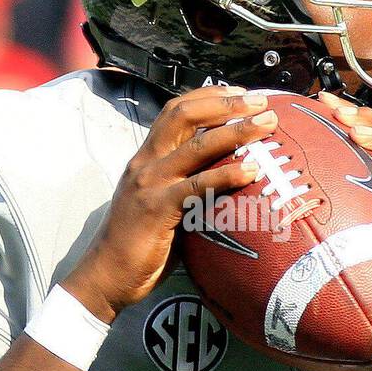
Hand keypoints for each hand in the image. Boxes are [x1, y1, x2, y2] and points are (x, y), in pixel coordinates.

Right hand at [64, 85, 277, 322]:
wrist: (106, 277)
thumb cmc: (140, 246)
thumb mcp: (162, 205)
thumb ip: (186, 187)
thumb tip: (228, 182)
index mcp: (146, 158)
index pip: (175, 111)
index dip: (209, 96)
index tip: (241, 93)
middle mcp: (145, 163)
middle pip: (184, 115)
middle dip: (225, 102)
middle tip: (261, 102)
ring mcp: (149, 184)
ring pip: (196, 146)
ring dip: (235, 131)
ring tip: (266, 126)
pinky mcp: (156, 208)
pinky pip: (197, 187)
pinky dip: (226, 175)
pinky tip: (251, 172)